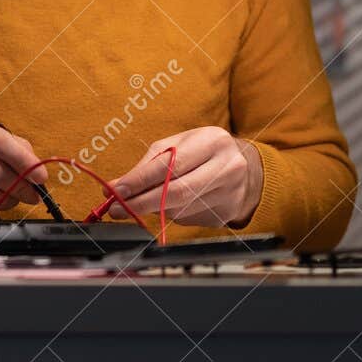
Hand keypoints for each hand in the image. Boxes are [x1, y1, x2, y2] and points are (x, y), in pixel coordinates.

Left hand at [106, 128, 262, 229]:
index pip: (170, 165)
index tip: (115, 191)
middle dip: (140, 202)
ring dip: (154, 208)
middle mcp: (227, 168)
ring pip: (179, 210)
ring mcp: (230, 194)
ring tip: (146, 199)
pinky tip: (178, 202)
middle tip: (116, 209)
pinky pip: (187, 219)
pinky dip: (172, 213)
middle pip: (176, 192)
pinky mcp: (226, 215)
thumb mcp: (179, 145)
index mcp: (213, 141)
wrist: (246, 170)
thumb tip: (116, 188)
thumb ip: (148, 163)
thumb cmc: (204, 152)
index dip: (139, 180)